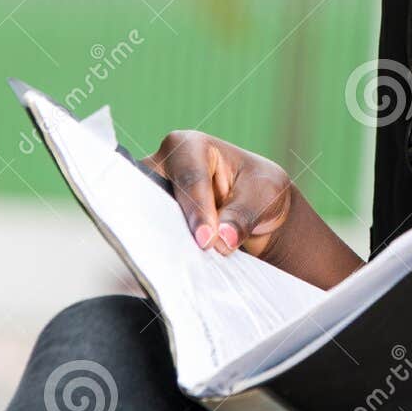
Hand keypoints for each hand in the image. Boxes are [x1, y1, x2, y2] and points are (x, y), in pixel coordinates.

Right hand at [141, 131, 293, 258]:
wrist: (253, 209)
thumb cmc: (259, 189)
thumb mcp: (263, 195)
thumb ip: (242, 215)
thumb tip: (222, 239)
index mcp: (190, 145)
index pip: (190, 179)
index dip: (199, 210)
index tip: (207, 241)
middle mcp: (162, 164)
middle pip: (158, 196)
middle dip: (173, 225)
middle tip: (193, 252)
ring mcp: (152, 193)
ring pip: (148, 218)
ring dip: (168, 240)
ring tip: (188, 261)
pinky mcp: (151, 217)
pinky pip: (150, 235)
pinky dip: (165, 249)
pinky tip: (181, 264)